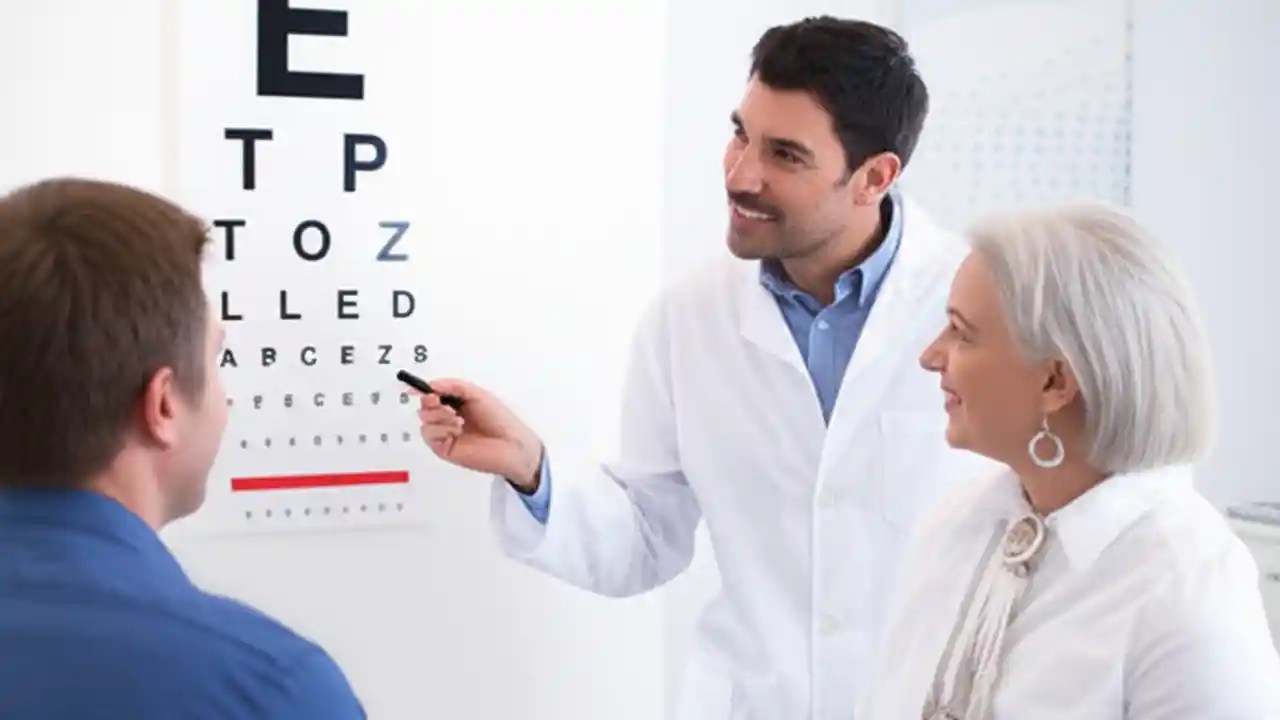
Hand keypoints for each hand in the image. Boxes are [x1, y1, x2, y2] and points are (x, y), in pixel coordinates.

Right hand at [414, 378, 543, 491]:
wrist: (511, 445)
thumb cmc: (501, 420)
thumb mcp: (478, 394)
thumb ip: (453, 386)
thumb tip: (432, 384)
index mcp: (458, 404)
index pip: (433, 395)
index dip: (423, 390)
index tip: (415, 387)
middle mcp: (450, 419)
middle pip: (424, 407)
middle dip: (430, 402)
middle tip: (440, 402)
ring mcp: (446, 435)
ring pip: (424, 421)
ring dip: (438, 416)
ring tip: (457, 419)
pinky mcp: (444, 449)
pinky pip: (429, 436)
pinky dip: (440, 430)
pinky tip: (456, 431)